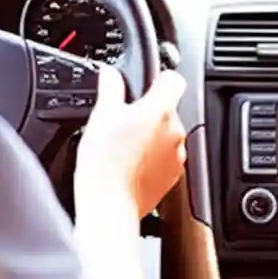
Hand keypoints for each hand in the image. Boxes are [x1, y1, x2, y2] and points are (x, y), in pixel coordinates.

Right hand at [75, 67, 187, 219]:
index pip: (174, 80)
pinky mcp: (172, 176)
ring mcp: (176, 156)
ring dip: (152, 136)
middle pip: (168, 109)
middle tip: (124, 122)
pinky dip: (153, 157)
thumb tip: (110, 73)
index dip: (160, 78)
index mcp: (160, 111)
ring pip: (167, 135)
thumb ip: (110, 87)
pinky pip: (166, 158)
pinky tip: (131, 163)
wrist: (109, 205)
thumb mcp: (101, 116)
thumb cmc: (103, 162)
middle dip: (150, 112)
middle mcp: (175, 132)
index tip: (147, 85)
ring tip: (125, 146)